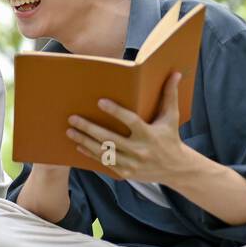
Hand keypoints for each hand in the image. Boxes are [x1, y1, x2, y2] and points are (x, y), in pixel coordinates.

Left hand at [66, 72, 189, 182]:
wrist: (176, 169)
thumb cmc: (170, 137)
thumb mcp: (171, 117)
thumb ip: (170, 95)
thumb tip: (175, 73)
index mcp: (150, 135)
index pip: (131, 121)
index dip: (116, 112)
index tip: (100, 101)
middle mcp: (140, 150)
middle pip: (110, 139)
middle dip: (89, 128)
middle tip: (73, 118)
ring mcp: (132, 164)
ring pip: (104, 152)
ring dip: (85, 141)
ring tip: (70, 131)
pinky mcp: (126, 173)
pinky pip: (105, 162)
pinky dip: (91, 154)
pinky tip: (79, 144)